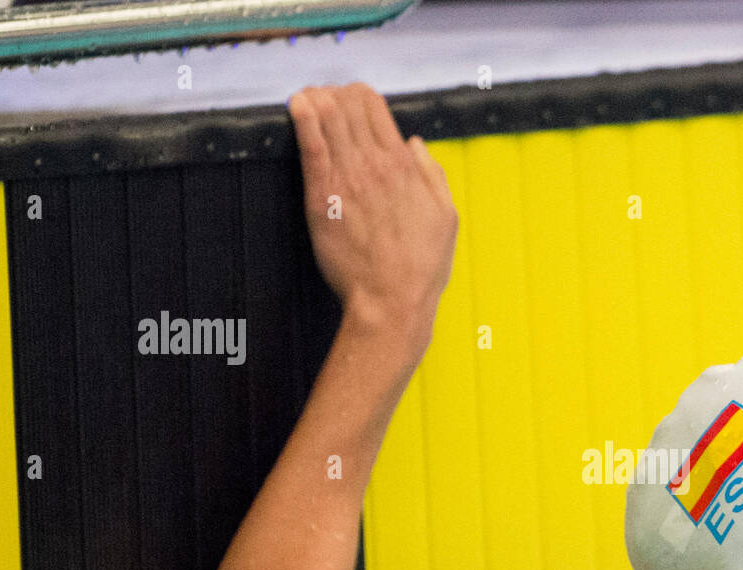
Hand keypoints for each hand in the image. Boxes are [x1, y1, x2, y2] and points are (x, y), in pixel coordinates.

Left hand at [289, 83, 457, 355]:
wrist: (391, 302)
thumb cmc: (421, 268)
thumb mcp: (446, 217)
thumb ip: (432, 175)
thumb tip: (416, 145)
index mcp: (404, 166)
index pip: (376, 108)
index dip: (359, 96)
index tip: (349, 101)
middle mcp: (376, 165)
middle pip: (348, 105)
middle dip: (334, 94)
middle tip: (324, 101)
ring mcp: (347, 178)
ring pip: (328, 117)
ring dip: (316, 100)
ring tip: (307, 99)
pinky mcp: (321, 197)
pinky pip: (310, 145)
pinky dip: (302, 119)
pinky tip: (296, 105)